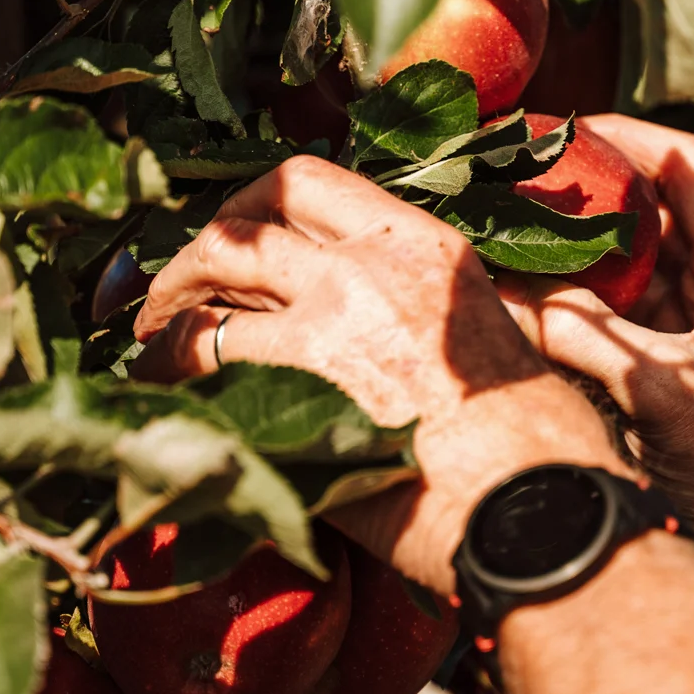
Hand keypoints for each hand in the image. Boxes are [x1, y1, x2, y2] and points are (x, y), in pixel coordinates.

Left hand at [132, 156, 620, 595]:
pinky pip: (208, 361)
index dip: (251, 207)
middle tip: (167, 299)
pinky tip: (164, 401)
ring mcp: (333, 317)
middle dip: (191, 258)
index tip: (230, 240)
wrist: (544, 510)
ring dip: (166, 322)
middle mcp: (374, 263)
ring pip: (212, 289)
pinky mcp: (299, 382)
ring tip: (149, 353)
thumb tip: (354, 340)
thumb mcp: (487, 342)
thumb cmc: (536, 452)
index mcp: (425, 245)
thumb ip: (415, 316)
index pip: (310, 183)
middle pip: (245, 225)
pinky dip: (173, 377)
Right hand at [496, 117, 693, 563]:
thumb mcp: (652, 387)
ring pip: (628, 263)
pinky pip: (612, 312)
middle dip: (588, 189)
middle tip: (522, 174)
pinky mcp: (667, 370)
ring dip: (573, 245)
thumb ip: (579, 331)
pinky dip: (569, 297)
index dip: (634, 137)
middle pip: (654, 210)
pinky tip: (518, 291)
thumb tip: (502, 293)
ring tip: (510, 222)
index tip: (571, 128)